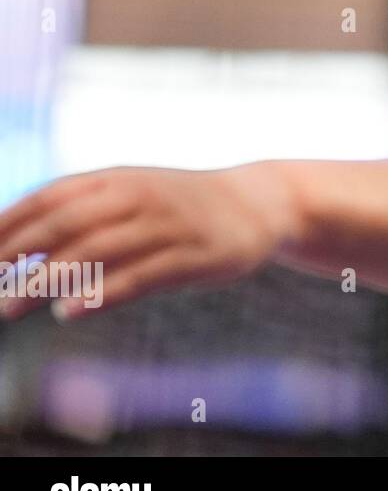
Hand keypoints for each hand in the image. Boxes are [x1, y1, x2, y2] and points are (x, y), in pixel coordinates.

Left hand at [0, 162, 301, 321]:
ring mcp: (168, 225)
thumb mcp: (134, 195)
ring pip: (97, 250)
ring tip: (9, 307)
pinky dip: (101, 293)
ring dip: (48, 280)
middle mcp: (140, 196)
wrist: (259, 202)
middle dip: (18, 255)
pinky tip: (69, 311)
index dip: (9, 224)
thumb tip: (16, 243)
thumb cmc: (182, 205)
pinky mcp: (194, 256)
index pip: (50, 197)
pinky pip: (140, 275)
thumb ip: (84, 213)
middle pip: (66, 224)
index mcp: (118, 179)